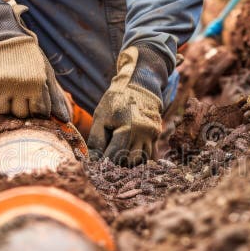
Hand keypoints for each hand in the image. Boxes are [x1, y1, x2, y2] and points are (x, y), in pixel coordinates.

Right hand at [0, 2, 69, 120]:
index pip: (37, 112)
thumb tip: (65, 121)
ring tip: (3, 86)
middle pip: (18, 113)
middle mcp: (15, 86)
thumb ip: (55, 97)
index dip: (35, 106)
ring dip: (1, 102)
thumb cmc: (27, 57)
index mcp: (35, 84)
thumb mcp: (44, 73)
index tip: (31, 95)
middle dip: (18, 105)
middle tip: (16, 90)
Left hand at [88, 44, 170, 165]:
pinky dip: (137, 157)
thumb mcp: (101, 117)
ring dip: (128, 163)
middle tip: (106, 162)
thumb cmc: (116, 101)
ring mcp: (152, 136)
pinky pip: (148, 154)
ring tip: (117, 157)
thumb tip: (93, 162)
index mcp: (128, 128)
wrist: (139, 85)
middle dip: (116, 164)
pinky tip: (128, 153)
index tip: (96, 165)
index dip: (103, 163)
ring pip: (141, 160)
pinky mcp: (156, 136)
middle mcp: (143, 134)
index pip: (114, 156)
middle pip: (129, 162)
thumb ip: (96, 141)